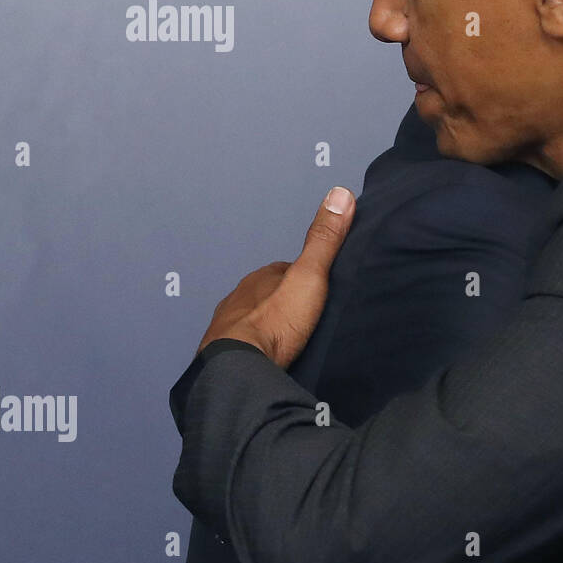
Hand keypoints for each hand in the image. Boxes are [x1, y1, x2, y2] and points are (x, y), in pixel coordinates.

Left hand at [196, 187, 355, 367]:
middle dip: (287, 304)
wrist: (240, 369)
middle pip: (269, 296)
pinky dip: (258, 350)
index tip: (324, 287)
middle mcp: (240, 297)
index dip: (306, 277)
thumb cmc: (276, 322)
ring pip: (255, 321)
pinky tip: (271, 359)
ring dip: (271, 327)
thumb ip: (324, 240)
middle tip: (311, 318)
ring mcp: (227, 326)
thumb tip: (340, 193)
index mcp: (261, 278)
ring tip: (293, 341)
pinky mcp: (223, 355)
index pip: (287, 270)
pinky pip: (245, 348)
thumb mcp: (310, 275)